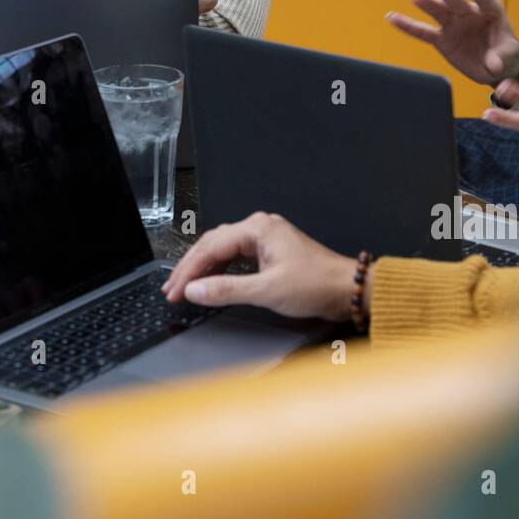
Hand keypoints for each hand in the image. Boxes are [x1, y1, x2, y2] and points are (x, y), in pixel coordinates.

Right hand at [162, 212, 370, 323]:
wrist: (346, 289)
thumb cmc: (317, 284)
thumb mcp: (267, 290)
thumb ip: (227, 290)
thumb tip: (195, 290)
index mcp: (257, 229)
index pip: (210, 248)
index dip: (188, 271)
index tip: (174, 290)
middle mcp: (260, 228)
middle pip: (213, 245)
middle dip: (190, 268)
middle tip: (172, 290)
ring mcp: (265, 238)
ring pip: (223, 249)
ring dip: (203, 269)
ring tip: (185, 287)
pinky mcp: (270, 251)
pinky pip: (235, 256)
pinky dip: (220, 270)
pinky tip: (211, 281)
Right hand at [387, 0, 518, 86]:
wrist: (495, 66)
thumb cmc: (506, 56)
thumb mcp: (511, 57)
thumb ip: (503, 57)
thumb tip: (494, 64)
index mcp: (492, 13)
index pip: (486, 1)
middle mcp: (470, 13)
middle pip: (458, 2)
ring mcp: (454, 24)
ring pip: (439, 12)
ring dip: (427, 4)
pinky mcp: (441, 38)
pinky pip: (423, 32)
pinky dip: (408, 25)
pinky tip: (392, 17)